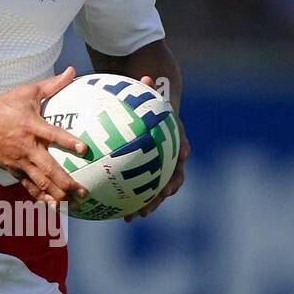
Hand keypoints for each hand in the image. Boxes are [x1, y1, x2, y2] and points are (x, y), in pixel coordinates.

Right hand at [0, 66, 89, 205]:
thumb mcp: (28, 92)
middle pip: (49, 169)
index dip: (68, 142)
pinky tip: (54, 207)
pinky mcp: (13, 170)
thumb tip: (72, 71)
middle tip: (84, 192)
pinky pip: (29, 187)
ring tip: (74, 205)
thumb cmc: (6, 105)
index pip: (53, 135)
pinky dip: (41, 198)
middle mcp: (27, 147)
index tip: (84, 149)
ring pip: (40, 183)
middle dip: (67, 182)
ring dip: (57, 195)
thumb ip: (53, 85)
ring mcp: (19, 161)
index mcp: (32, 127)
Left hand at [123, 74, 189, 221]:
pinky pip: (135, 191)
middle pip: (172, 177)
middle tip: (157, 199)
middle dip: (165, 190)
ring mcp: (156, 169)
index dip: (181, 154)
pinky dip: (125, 201)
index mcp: (172, 139)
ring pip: (153, 190)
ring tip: (132, 216)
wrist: (142, 115)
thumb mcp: (144, 96)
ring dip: (146, 204)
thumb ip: (145, 90)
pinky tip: (112, 212)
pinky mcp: (141, 177)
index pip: (181, 148)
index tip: (181, 158)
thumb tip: (147, 77)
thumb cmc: (142, 104)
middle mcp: (168, 157)